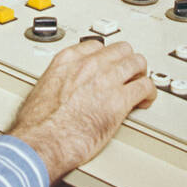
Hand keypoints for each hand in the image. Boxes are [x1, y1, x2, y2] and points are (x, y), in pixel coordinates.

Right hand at [8, 39, 155, 183]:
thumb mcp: (41, 91)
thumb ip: (57, 84)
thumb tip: (60, 91)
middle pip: (120, 49)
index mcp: (68, 61)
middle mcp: (89, 65)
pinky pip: (145, 87)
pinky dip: (149, 92)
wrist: (42, 141)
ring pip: (136, 63)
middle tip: (128, 72)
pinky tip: (146, 99)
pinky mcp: (120, 101)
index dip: (105, 55)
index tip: (107, 63)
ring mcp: (107, 80)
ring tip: (140, 83)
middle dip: (125, 60)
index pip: (96, 45)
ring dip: (140, 73)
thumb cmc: (37, 125)